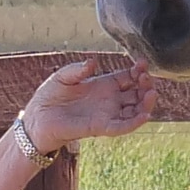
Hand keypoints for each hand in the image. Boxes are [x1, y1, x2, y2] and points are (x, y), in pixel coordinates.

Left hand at [21, 55, 153, 152]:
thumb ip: (78, 69)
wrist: (37, 118)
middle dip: (145, 85)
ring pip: (134, 111)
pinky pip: (122, 127)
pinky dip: (135, 122)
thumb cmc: (49, 97)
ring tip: (152, 93)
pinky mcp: (100, 127)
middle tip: (148, 79)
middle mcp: (108, 100)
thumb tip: (93, 62)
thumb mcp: (63, 76)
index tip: (143, 64)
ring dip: (146, 104)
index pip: (127, 77)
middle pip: (136, 94)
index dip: (137, 71)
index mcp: (103, 85)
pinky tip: (145, 114)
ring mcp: (106, 114)